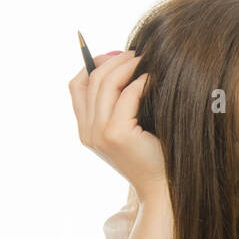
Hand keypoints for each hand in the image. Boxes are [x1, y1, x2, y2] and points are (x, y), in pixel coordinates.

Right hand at [68, 51, 166, 202]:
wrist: (161, 186)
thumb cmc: (152, 155)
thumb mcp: (130, 126)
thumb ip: (120, 102)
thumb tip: (121, 63)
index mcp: (86, 130)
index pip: (77, 86)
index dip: (94, 64)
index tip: (115, 54)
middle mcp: (87, 132)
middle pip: (92, 80)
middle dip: (114, 60)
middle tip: (136, 52)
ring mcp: (99, 133)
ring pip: (105, 84)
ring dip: (126, 66)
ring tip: (145, 59)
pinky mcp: (116, 134)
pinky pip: (126, 96)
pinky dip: (139, 82)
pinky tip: (152, 79)